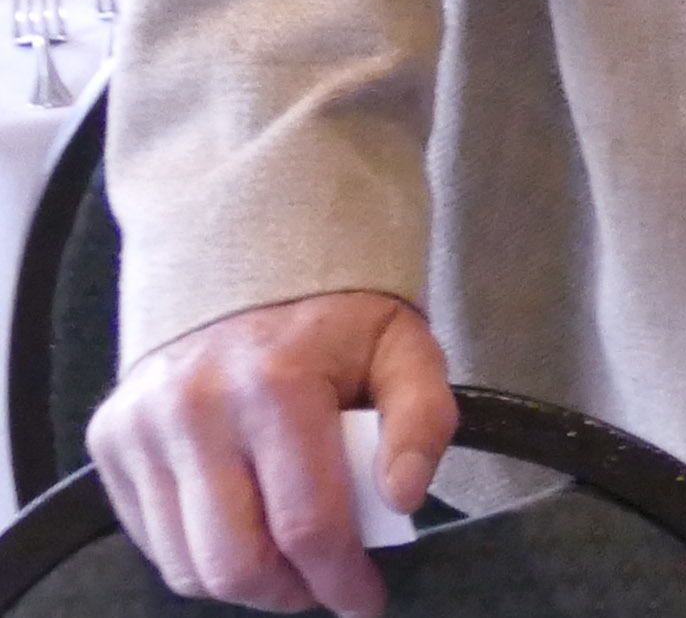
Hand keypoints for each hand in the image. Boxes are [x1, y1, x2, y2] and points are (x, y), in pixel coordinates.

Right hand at [90, 291, 450, 616]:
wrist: (246, 254)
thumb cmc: (334, 315)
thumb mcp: (404, 346)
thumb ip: (423, 419)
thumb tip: (406, 497)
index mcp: (276, 384)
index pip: (305, 524)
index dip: (340, 579)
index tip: (366, 598)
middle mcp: (195, 409)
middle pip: (234, 561)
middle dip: (290, 593)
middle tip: (325, 586)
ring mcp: (141, 428)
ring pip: (185, 564)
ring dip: (244, 583)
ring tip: (288, 563)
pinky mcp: (109, 440)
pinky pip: (151, 538)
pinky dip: (200, 553)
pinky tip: (243, 528)